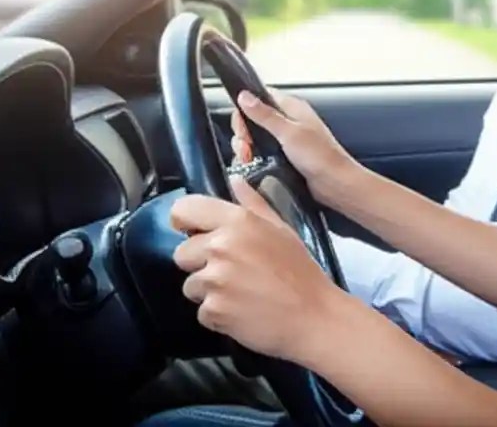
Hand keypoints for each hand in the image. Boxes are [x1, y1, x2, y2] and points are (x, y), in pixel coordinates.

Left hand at [170, 175, 351, 365]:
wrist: (314, 317)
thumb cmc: (300, 272)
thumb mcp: (281, 230)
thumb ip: (254, 203)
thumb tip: (235, 179)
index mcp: (238, 221)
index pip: (184, 210)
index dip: (183, 222)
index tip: (193, 233)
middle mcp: (221, 246)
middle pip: (182, 253)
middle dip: (200, 264)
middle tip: (232, 273)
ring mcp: (215, 280)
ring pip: (191, 285)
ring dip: (210, 293)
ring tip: (241, 295)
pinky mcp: (214, 310)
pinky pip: (202, 312)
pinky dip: (218, 316)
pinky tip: (242, 313)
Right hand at [231, 90, 357, 204]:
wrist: (336, 184)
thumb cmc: (321, 156)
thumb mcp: (289, 132)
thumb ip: (265, 115)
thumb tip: (245, 96)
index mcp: (292, 108)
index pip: (260, 98)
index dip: (246, 109)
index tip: (242, 126)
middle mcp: (288, 122)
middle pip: (253, 120)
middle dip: (243, 134)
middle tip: (245, 147)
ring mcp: (286, 140)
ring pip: (255, 139)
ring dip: (247, 149)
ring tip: (248, 159)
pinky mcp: (285, 157)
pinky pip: (262, 154)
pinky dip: (255, 160)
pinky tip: (254, 167)